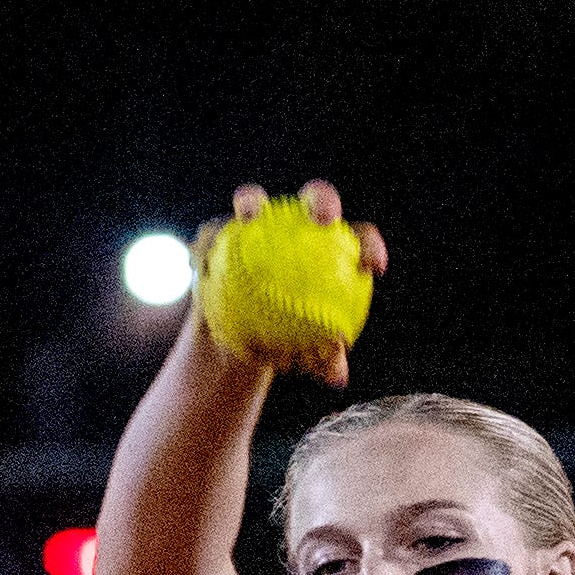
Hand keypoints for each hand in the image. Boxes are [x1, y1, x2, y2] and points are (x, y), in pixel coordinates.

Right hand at [190, 178, 387, 385]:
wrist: (244, 341)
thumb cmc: (288, 345)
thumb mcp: (308, 357)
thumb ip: (324, 359)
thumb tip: (337, 375)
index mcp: (333, 250)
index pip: (359, 240)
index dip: (369, 245)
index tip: (372, 266)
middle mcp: (298, 224)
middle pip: (317, 199)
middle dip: (323, 200)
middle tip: (324, 220)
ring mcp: (257, 222)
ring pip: (253, 200)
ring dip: (251, 202)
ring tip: (249, 217)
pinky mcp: (218, 231)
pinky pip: (211, 236)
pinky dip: (208, 247)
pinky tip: (202, 259)